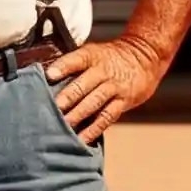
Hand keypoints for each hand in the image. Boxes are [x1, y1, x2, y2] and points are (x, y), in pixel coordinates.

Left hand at [43, 36, 165, 143]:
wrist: (144, 57)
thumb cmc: (109, 57)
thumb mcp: (93, 52)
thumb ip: (72, 64)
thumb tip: (46, 78)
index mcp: (92, 56)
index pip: (76, 59)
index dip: (62, 67)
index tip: (49, 75)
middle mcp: (103, 71)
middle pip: (84, 84)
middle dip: (68, 97)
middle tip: (54, 108)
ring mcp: (114, 87)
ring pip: (95, 102)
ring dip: (79, 115)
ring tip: (65, 126)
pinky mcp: (123, 102)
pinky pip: (107, 116)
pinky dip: (94, 129)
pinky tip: (82, 138)